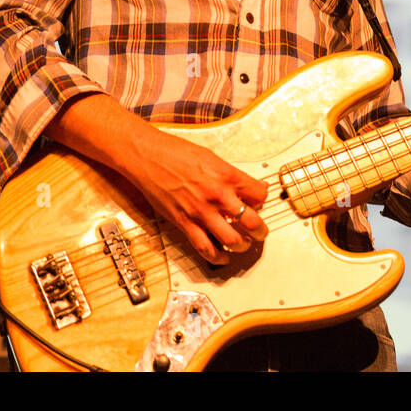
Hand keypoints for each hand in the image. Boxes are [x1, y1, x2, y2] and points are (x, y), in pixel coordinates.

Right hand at [121, 125, 268, 265]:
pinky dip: (217, 257)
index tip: (260, 201)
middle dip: (260, 230)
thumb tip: (245, 185)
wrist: (148, 156)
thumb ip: (230, 174)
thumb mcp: (211, 157)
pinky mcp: (184, 223)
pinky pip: (205, 247)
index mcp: (227, 176)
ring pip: (233, 240)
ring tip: (244, 244)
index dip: (262, 199)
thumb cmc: (175, 152)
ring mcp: (201, 212)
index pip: (259, 194)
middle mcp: (218, 195)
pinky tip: (223, 257)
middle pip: (252, 222)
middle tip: (261, 232)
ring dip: (243, 245)